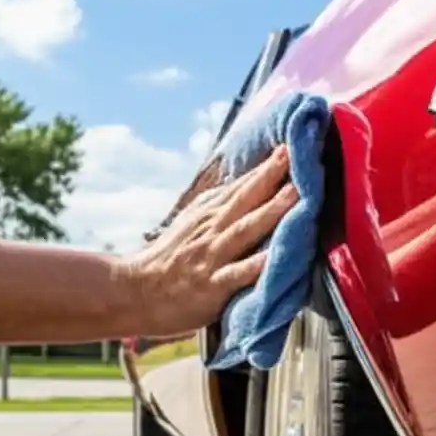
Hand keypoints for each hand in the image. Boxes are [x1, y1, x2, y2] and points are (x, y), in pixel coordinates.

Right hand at [116, 145, 296, 336]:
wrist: (136, 291)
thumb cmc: (171, 258)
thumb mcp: (194, 221)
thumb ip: (223, 204)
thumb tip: (255, 180)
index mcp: (210, 212)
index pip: (243, 184)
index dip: (268, 165)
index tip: (294, 144)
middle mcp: (212, 228)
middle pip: (245, 198)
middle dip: (272, 175)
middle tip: (299, 154)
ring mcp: (212, 256)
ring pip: (245, 229)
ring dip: (271, 211)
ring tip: (297, 195)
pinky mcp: (212, 285)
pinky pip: (237, 274)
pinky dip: (256, 265)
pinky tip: (276, 258)